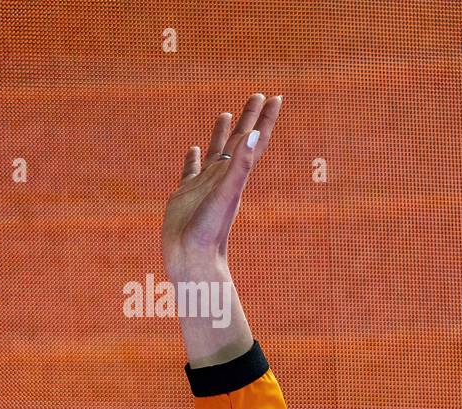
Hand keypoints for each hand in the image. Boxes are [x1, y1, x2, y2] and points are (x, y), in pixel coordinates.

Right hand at [162, 92, 281, 278]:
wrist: (192, 260)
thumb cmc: (210, 230)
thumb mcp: (227, 192)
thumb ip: (241, 165)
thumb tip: (255, 135)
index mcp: (237, 175)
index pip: (255, 141)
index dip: (265, 119)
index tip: (275, 97)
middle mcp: (224, 178)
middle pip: (240, 141)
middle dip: (250, 118)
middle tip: (258, 95)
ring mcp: (205, 186)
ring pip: (216, 153)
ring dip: (223, 133)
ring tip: (226, 113)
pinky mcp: (186, 195)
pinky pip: (192, 171)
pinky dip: (194, 158)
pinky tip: (193, 149)